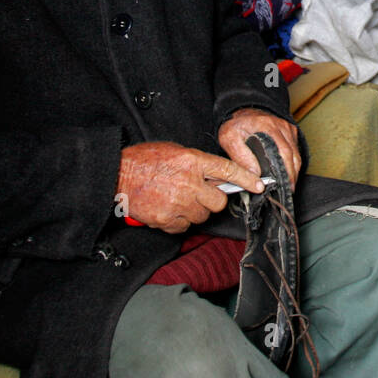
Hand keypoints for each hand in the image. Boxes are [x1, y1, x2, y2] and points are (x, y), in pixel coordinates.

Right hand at [117, 140, 264, 233]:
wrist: (117, 174)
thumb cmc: (145, 160)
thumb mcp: (176, 151)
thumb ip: (199, 164)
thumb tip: (216, 177)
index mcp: (192, 161)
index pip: (228, 170)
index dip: (246, 179)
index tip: (259, 185)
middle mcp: (188, 183)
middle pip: (219, 201)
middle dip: (212, 199)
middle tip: (198, 192)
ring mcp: (178, 203)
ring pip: (203, 215)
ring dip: (195, 210)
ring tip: (178, 198)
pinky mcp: (167, 220)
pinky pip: (185, 226)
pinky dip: (179, 220)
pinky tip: (168, 208)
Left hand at [217, 109, 300, 186]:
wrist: (242, 110)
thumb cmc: (236, 124)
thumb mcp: (229, 138)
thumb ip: (240, 155)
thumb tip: (255, 173)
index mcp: (267, 126)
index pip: (282, 152)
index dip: (285, 171)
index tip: (284, 185)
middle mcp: (280, 126)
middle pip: (293, 155)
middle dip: (292, 175)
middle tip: (288, 191)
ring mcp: (287, 128)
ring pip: (296, 153)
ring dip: (294, 170)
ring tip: (289, 186)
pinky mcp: (290, 130)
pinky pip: (295, 149)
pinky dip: (293, 162)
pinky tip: (288, 173)